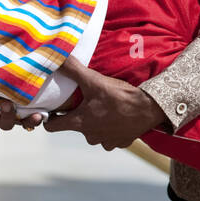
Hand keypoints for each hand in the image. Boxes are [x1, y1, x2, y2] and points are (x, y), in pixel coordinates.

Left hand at [41, 57, 166, 148]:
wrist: (150, 109)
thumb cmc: (120, 97)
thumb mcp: (93, 80)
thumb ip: (72, 70)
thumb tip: (56, 58)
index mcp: (79, 122)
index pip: (51, 126)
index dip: (49, 117)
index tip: (53, 109)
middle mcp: (90, 136)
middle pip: (75, 126)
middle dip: (78, 115)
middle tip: (84, 101)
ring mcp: (106, 141)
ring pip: (93, 132)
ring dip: (96, 122)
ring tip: (103, 107)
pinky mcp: (121, 142)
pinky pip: (110, 136)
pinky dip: (112, 128)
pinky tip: (117, 116)